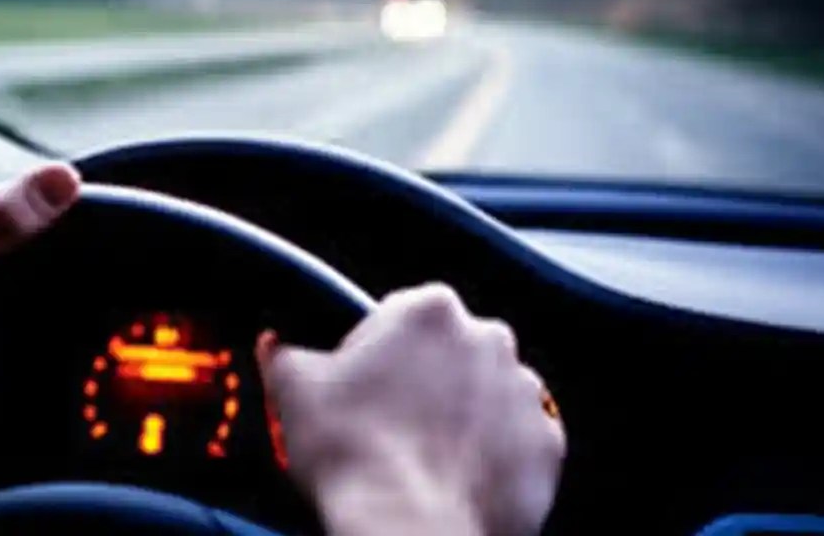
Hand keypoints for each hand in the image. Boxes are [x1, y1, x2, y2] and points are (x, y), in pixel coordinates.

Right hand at [257, 283, 564, 535]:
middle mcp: (488, 339)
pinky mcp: (548, 445)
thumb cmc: (352, 452)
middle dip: (427, 380)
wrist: (410, 529)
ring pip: (489, 395)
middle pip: (451, 351)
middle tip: (390, 424)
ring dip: (464, 416)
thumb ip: (285, 355)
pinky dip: (495, 457)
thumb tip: (275, 345)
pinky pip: (518, 442)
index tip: (363, 386)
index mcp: (428, 309)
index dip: (377, 353)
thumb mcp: (294, 390)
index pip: (401, 315)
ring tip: (424, 459)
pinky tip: (456, 479)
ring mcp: (524, 392)